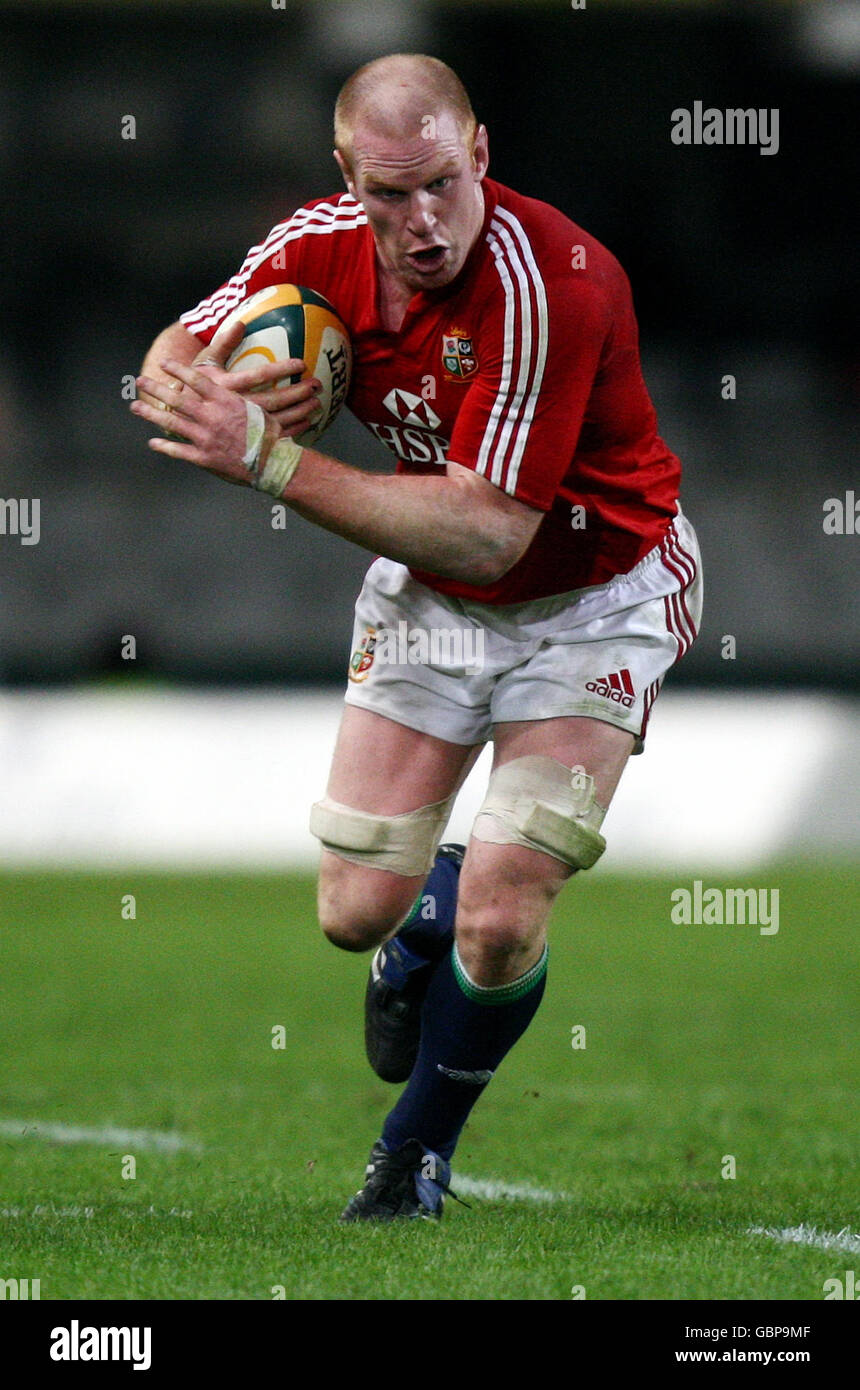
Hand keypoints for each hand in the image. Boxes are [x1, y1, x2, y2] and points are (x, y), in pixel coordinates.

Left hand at [131, 358, 279, 485]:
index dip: (178, 370)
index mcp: (224, 400)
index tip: (164, 363)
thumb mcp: (258, 405)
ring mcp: (205, 437)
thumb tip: (237, 381)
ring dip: (151, 414)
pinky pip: (178, 451)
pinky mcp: (204, 458)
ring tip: (135, 407)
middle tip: (140, 381)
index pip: (195, 380)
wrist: (273, 462)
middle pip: (177, 398)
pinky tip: (152, 443)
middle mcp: (210, 416)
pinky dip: (164, 446)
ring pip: (171, 423)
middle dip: (156, 388)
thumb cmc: (270, 434)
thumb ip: (241, 394)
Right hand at [192, 317, 322, 437]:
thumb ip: (223, 342)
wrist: (179, 417)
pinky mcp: (246, 439)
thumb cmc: (194, 385)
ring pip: (276, 420)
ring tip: (317, 403)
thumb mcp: (204, 362)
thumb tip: (240, 322)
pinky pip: (272, 436)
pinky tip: (307, 423)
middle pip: (273, 401)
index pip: (259, 376)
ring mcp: (241, 427)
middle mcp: (235, 408)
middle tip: (317, 385)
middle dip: (298, 393)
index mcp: (226, 387)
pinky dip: (292, 430)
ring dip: (299, 412)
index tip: (301, 363)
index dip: (281, 369)